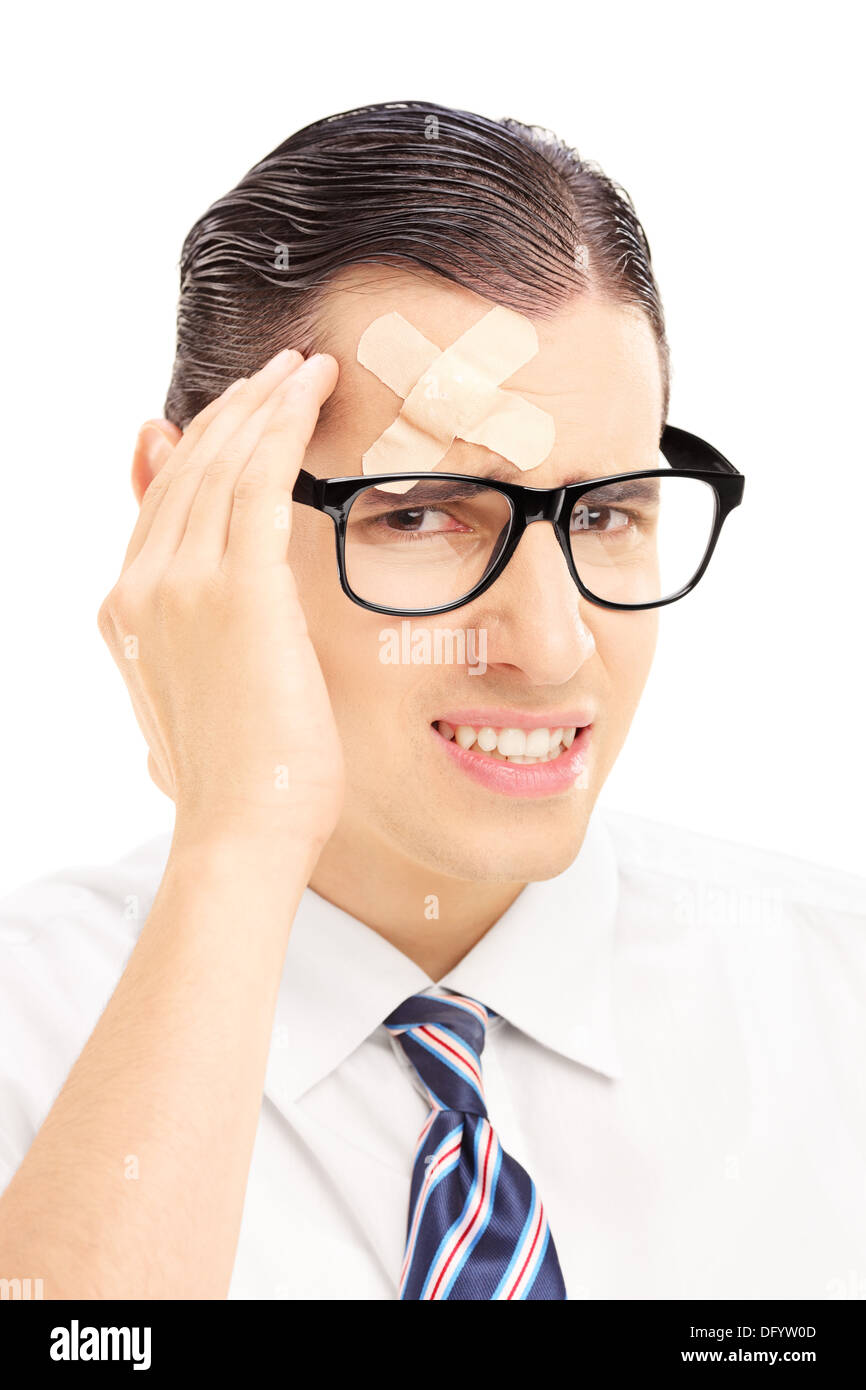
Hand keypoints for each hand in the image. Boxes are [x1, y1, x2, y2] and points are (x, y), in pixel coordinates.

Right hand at [98, 349, 344, 849]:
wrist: (242, 831)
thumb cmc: (238, 780)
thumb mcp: (198, 701)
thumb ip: (182, 638)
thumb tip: (183, 593)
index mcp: (125, 611)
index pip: (162, 504)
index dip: (201, 447)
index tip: (242, 414)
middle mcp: (139, 586)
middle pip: (186, 471)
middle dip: (234, 411)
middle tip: (279, 371)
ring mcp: (179, 584)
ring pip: (220, 463)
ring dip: (262, 402)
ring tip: (303, 367)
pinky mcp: (235, 588)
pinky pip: (258, 478)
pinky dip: (282, 422)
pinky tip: (311, 386)